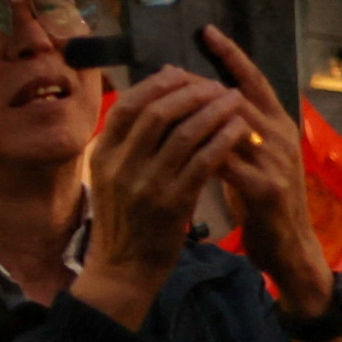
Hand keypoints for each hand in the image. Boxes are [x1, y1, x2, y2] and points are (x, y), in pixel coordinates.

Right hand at [72, 65, 254, 327]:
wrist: (123, 268)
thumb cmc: (122, 219)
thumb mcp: (110, 176)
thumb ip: (125, 143)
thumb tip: (153, 101)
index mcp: (103, 154)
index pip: (128, 105)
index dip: (157, 85)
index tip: (181, 73)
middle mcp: (121, 164)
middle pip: (157, 112)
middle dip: (191, 92)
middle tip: (215, 85)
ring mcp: (147, 183)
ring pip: (184, 133)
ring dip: (214, 111)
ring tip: (234, 99)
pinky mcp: (173, 202)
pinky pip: (203, 161)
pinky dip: (223, 139)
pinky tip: (238, 129)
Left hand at [198, 27, 337, 325]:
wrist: (290, 249)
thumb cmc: (261, 201)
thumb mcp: (249, 156)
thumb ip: (229, 129)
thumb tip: (194, 99)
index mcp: (277, 126)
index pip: (254, 81)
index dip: (231, 55)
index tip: (206, 31)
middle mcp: (282, 137)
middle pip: (236, 97)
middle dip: (200, 83)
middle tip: (169, 71)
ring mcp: (277, 163)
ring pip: (232, 125)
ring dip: (196, 113)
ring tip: (165, 102)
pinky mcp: (267, 190)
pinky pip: (227, 162)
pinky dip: (200, 152)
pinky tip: (174, 147)